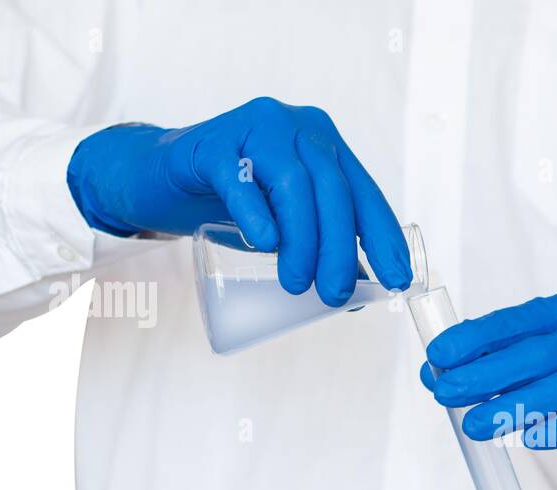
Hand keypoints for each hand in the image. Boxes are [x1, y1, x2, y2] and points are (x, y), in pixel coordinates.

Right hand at [66, 97, 410, 305]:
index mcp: (324, 147)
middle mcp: (297, 129)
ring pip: (294, 184)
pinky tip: (265, 243)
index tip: (398, 280)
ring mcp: (255, 129)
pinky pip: (240, 178)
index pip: (365, 194)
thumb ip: (321, 247)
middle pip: (333, 191)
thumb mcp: (285, 227)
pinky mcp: (211, 144)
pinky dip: (257, 213)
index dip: (384, 238)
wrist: (157, 180)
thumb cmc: (231, 203)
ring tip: (298, 283)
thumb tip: (361, 292)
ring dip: (303, 240)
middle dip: (340, 248)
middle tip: (334, 294)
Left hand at [420, 288, 556, 482]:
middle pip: (537, 355)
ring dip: (512, 408)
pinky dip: (556, 430)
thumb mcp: (541, 356)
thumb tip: (433, 371)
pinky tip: (527, 438)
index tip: (439, 354)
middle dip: (485, 375)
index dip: (477, 337)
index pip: (520, 320)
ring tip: (475, 424)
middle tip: (446, 392)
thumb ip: (493, 357)